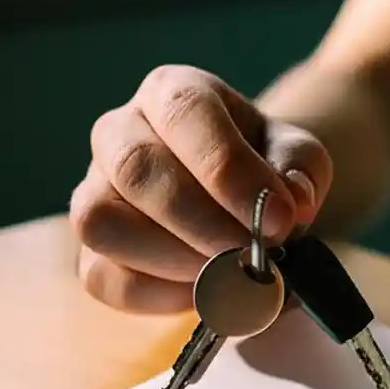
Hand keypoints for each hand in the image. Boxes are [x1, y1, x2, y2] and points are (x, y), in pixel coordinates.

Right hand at [70, 65, 332, 312]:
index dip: (230, 170)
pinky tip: (204, 293)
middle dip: (202, 223)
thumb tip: (292, 202)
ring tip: (227, 276)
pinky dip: (158, 295)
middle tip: (252, 256)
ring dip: (173, 259)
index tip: (280, 217)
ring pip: (102, 223)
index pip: (185, 114)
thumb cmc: (259, 168)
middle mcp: (118, 132)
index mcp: (171, 93)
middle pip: (136, 169)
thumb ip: (299, 170)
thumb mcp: (294, 156)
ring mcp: (93, 190)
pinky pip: (103, 277)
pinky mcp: (90, 248)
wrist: (236, 200)